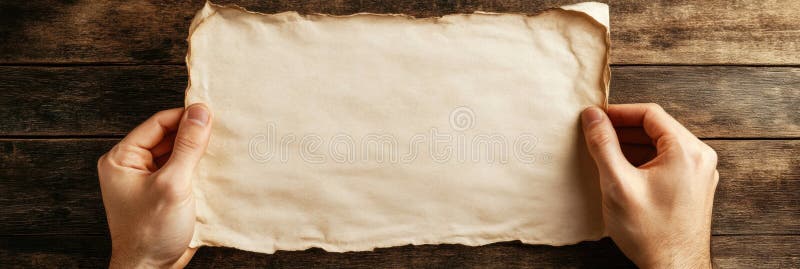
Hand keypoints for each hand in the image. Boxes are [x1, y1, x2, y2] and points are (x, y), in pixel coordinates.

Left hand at [98, 104, 211, 267]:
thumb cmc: (151, 232)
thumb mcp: (173, 184)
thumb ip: (187, 146)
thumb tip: (200, 113)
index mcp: (122, 159)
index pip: (157, 124)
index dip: (185, 117)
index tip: (211, 113)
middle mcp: (132, 166)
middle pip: (168, 137)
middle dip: (194, 135)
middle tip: (221, 131)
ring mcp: (148, 180)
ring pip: (178, 154)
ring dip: (198, 153)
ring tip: (221, 148)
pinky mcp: (164, 193)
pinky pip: (183, 171)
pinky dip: (199, 169)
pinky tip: (216, 168)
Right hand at [581, 104, 718, 267]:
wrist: (673, 268)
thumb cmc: (649, 232)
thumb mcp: (618, 183)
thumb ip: (603, 145)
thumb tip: (592, 116)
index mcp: (687, 151)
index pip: (650, 114)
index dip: (618, 113)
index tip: (595, 118)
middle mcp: (700, 158)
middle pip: (656, 128)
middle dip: (623, 129)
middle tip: (595, 135)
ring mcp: (700, 173)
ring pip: (661, 145)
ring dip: (632, 145)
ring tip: (604, 153)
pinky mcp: (694, 187)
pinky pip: (667, 162)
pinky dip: (644, 160)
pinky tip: (622, 171)